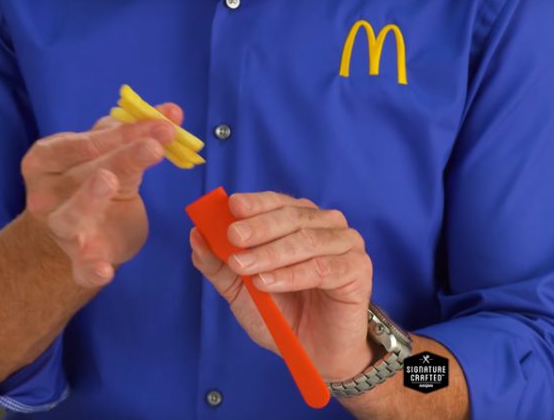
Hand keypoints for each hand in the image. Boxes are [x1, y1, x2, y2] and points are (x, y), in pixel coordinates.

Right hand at [21, 103, 181, 287]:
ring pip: (72, 214)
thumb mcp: (113, 153)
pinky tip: (104, 271)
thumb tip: (174, 111)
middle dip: (123, 157)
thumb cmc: (93, 181)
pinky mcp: (79, 259)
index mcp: (46, 159)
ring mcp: (60, 229)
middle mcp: (45, 194)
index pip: (85, 141)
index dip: (124, 132)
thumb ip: (138, 131)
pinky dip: (91, 269)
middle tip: (154, 147)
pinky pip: (82, 267)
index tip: (164, 125)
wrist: (84, 232)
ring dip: (90, 199)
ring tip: (109, 181)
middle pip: (86, 172)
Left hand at [190, 191, 374, 381]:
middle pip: (292, 217)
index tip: (232, 206)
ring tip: (245, 268)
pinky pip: (323, 268)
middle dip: (259, 227)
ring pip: (306, 240)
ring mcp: (346, 245)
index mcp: (299, 219)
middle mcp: (326, 225)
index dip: (255, 203)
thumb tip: (195, 235)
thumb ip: (218, 263)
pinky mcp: (358, 270)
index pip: (277, 202)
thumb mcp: (240, 289)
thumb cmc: (281, 314)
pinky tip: (268, 283)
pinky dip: (292, 275)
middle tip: (233, 238)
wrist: (313, 352)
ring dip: (271, 254)